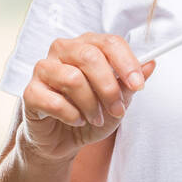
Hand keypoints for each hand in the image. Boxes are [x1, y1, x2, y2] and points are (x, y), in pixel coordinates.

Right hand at [18, 33, 156, 163]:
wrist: (62, 139)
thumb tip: (150, 64)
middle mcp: (64, 50)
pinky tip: (76, 120)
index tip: (139, 85)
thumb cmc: (91, 113)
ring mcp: (44, 69)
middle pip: (90, 57)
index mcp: (88, 45)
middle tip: (117, 109)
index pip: (110, 42)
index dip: (127, 63)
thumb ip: (131, 83)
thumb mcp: (118, 101)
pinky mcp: (30, 91)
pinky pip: (54, 100)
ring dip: (90, 104)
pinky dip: (71, 115)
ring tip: (96, 118)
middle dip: (109, 88)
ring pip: (72, 79)